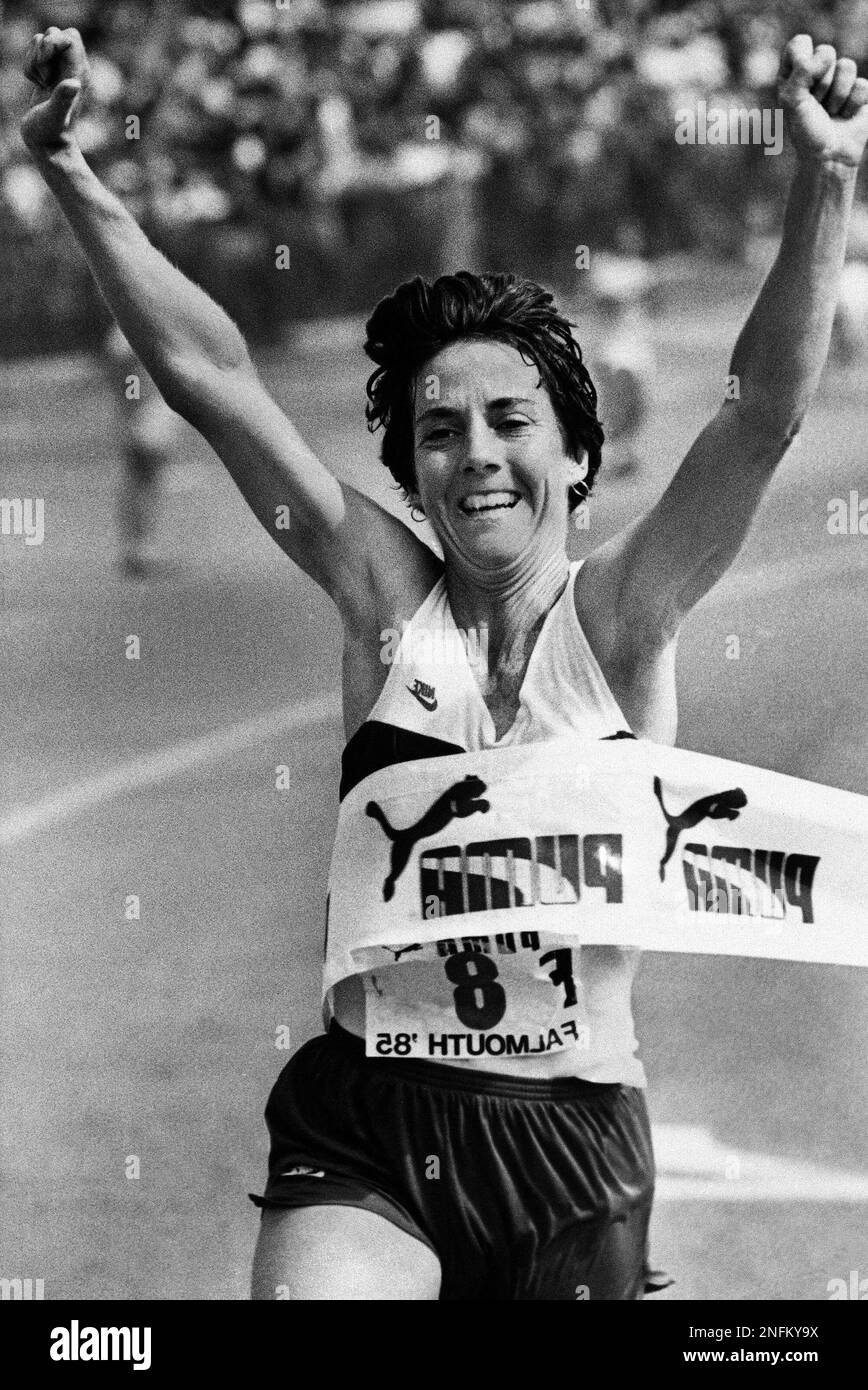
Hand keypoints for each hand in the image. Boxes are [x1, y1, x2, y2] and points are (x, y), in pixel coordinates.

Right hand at [20, 26, 89, 153]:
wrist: (48, 146)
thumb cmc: (50, 134)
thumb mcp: (54, 116)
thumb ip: (62, 99)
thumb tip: (72, 84)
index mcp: (79, 73)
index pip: (70, 36)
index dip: (54, 41)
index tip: (45, 63)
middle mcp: (72, 70)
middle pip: (57, 34)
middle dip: (43, 47)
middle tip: (42, 74)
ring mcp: (60, 72)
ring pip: (43, 41)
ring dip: (33, 57)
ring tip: (39, 83)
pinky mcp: (49, 76)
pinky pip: (36, 54)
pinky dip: (30, 65)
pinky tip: (36, 85)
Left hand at [779, 34, 867, 167]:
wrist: (829, 158)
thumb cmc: (806, 131)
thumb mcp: (792, 101)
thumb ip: (801, 71)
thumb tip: (826, 55)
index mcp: (793, 73)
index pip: (800, 44)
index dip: (803, 62)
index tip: (800, 87)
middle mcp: (816, 73)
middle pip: (826, 52)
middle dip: (821, 82)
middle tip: (816, 104)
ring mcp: (839, 80)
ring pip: (847, 65)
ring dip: (837, 95)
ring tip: (831, 112)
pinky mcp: (859, 91)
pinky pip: (861, 84)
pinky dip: (852, 104)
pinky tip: (846, 116)